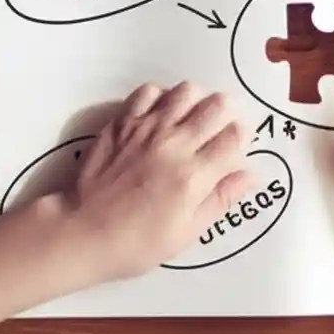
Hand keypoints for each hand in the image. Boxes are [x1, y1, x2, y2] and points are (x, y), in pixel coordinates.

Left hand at [57, 82, 252, 280]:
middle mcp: (175, 144)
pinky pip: (149, 91)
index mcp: (194, 176)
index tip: (236, 147)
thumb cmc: (137, 242)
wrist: (82, 231)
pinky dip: (162, 97)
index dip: (243, 137)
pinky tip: (161, 115)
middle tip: (218, 130)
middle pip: (217, 105)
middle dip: (227, 113)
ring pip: (187, 91)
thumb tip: (251, 174)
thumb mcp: (187, 232)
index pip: (235, 137)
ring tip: (191, 119)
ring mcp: (147, 129)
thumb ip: (221, 198)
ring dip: (197, 101)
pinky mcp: (123, 122)